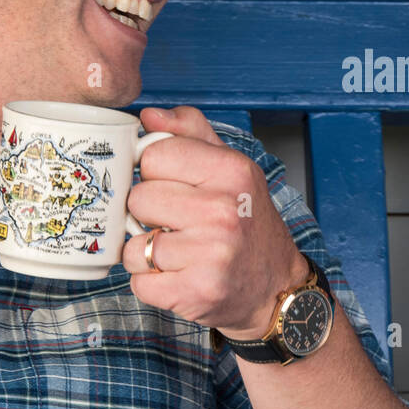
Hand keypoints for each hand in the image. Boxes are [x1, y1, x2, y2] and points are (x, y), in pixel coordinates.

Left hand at [122, 106, 309, 337]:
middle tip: (178, 223)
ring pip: (133, 246)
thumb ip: (191, 134)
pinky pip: (139, 283)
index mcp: (232, 171)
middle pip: (138, 198)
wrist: (275, 287)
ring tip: (178, 252)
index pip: (154, 155)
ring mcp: (210, 254)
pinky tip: (179, 276)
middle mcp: (223, 210)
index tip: (174, 186)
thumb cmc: (247, 223)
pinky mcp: (196, 292)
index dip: (156, 172)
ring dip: (147, 252)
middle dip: (149, 213)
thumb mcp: (231, 168)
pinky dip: (152, 283)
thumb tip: (149, 116)